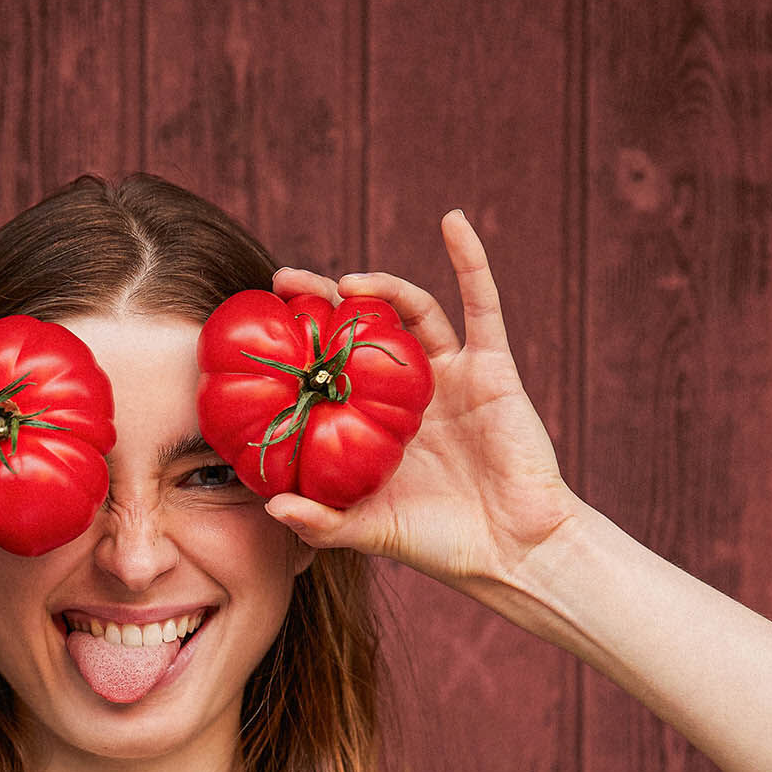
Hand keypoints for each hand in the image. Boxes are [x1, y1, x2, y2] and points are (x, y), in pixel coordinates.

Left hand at [267, 211, 581, 592]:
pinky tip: (453, 222)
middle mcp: (409, 396)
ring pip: (412, 314)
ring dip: (381, 287)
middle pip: (363, 332)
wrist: (513, 549)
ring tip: (345, 283)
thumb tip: (270, 506)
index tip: (259, 329)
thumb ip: (323, 522)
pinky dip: (470, 260)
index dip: (298, 348)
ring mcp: (450, 377)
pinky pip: (483, 304)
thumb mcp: (372, 532)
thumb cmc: (441, 545)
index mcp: (376, 427)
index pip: (329, 373)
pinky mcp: (492, 367)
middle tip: (289, 283)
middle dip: (326, 304)